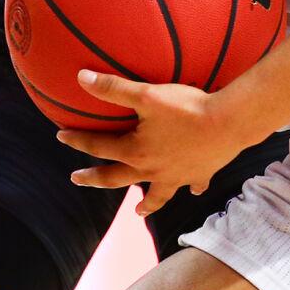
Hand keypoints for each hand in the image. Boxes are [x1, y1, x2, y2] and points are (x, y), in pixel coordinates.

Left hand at [58, 72, 246, 216]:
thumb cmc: (186, 108)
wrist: (229, 123)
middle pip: (117, 178)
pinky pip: (192, 185)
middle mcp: (153, 170)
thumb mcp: (147, 95)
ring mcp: (177, 177)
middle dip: (95, 178)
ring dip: (145, 203)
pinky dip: (190, 189)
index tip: (60, 136)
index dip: (77, 141)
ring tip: (137, 211)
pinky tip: (192, 190)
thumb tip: (80, 78)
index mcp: (137, 152)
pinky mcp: (200, 174)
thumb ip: (113, 88)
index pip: (99, 147)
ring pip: (156, 195)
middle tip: (77, 179)